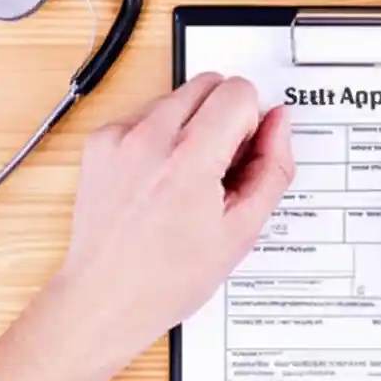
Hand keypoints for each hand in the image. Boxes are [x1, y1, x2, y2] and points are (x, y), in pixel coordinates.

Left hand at [0, 74, 293, 380]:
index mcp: (188, 160)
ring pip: (178, 95)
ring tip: (187, 177)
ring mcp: (118, 137)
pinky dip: (160, 135)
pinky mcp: (99, 141)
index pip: (238, 91)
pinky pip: (145, 114)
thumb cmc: (167, 278)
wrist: (104, 298)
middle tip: (220, 165)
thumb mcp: (241, 230)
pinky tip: (160, 177)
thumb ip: (272, 168)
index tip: (242, 155)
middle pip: (209, 83)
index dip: (252, 122)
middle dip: (225, 115)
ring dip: (192, 123)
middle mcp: (148, 139)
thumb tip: (280, 124)